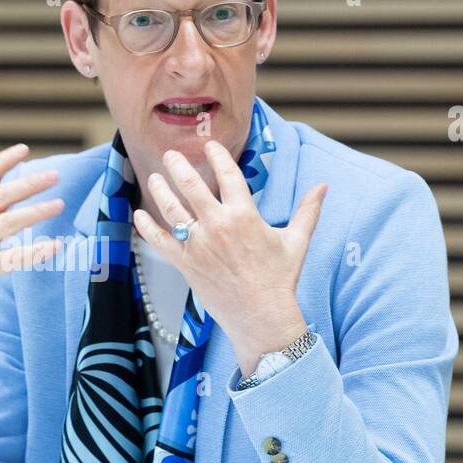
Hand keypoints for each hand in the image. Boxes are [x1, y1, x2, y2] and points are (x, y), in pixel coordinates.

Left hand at [132, 140, 326, 376]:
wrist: (261, 317)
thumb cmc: (280, 279)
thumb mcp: (296, 242)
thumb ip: (307, 211)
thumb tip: (324, 186)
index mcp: (244, 215)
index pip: (227, 175)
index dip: (216, 156)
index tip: (208, 145)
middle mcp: (218, 225)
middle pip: (191, 186)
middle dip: (178, 166)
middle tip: (170, 154)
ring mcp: (199, 244)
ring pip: (172, 209)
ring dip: (160, 190)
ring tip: (154, 176)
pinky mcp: (185, 264)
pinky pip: (160, 240)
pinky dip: (147, 227)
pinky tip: (138, 215)